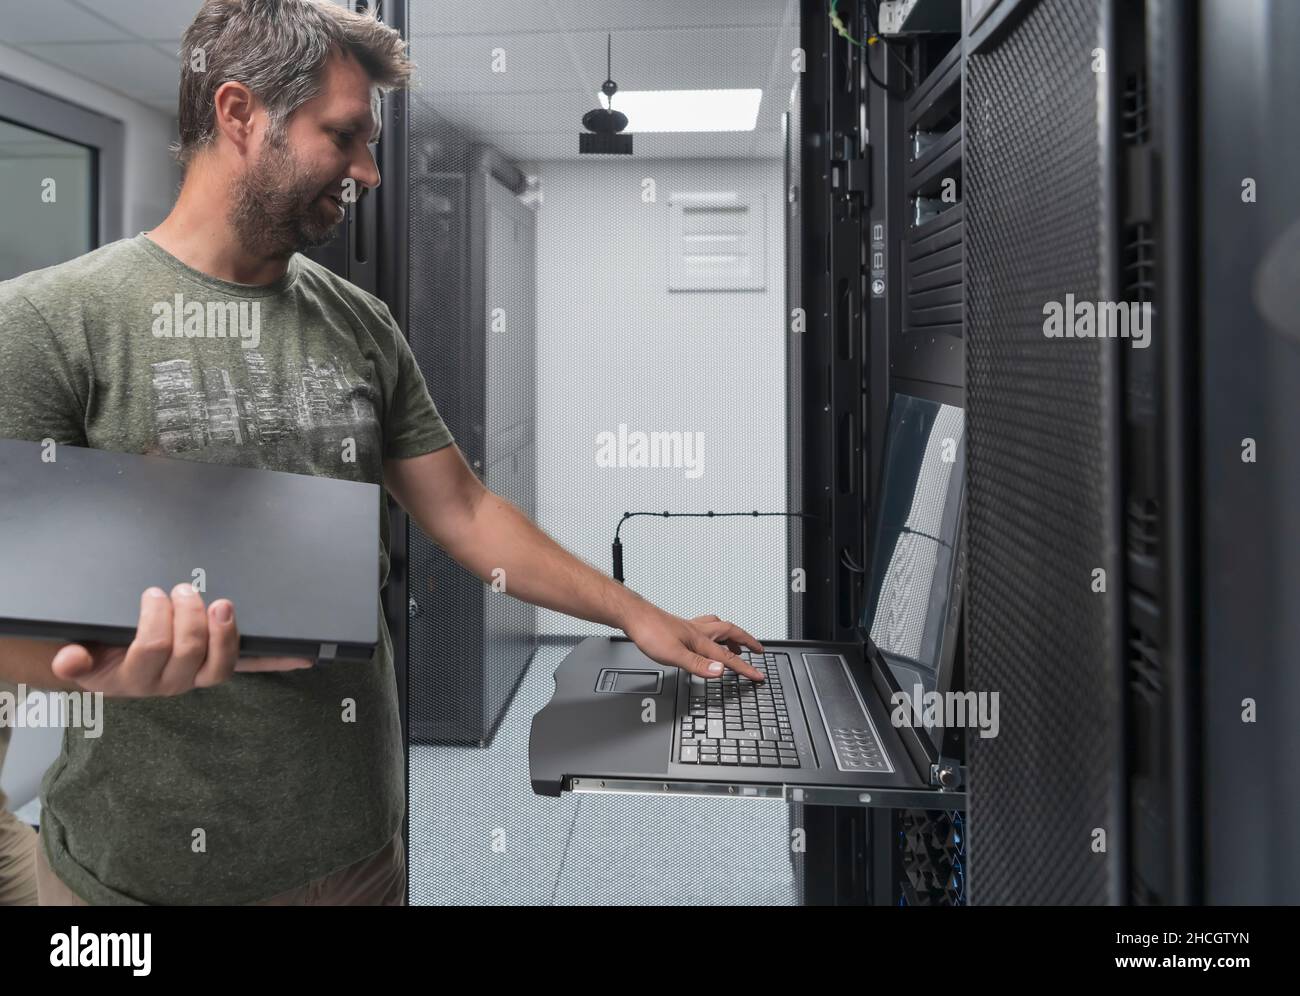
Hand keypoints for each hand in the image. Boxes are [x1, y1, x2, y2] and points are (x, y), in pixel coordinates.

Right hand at [50, 584, 312, 696]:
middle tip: (184, 588)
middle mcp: (169, 683)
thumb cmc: (96, 649)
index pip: (152, 651)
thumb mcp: (79, 652)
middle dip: (190, 616)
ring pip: (221, 666)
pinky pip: (251, 669)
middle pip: (190, 653)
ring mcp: (197, 677)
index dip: (158, 621)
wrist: (104, 664)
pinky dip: (277, 662)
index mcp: (131, 678)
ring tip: (222, 604)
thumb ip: (75, 658)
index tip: (154, 593)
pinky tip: (304, 657)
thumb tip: (67, 659)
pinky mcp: (218, 668)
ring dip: (226, 632)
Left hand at [620, 607, 765, 679]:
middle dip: (747, 642)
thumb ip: (698, 664)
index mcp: (700, 641)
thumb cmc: (650, 633)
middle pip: (731, 633)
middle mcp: (698, 632)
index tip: (759, 675)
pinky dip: (714, 631)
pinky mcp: (681, 627)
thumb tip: (721, 671)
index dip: (746, 668)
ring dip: (732, 635)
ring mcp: (690, 628)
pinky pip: (705, 626)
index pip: (728, 657)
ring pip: (719, 627)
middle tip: (758, 649)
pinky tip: (707, 635)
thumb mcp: (674, 655)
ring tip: (738, 644)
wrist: (634, 617)